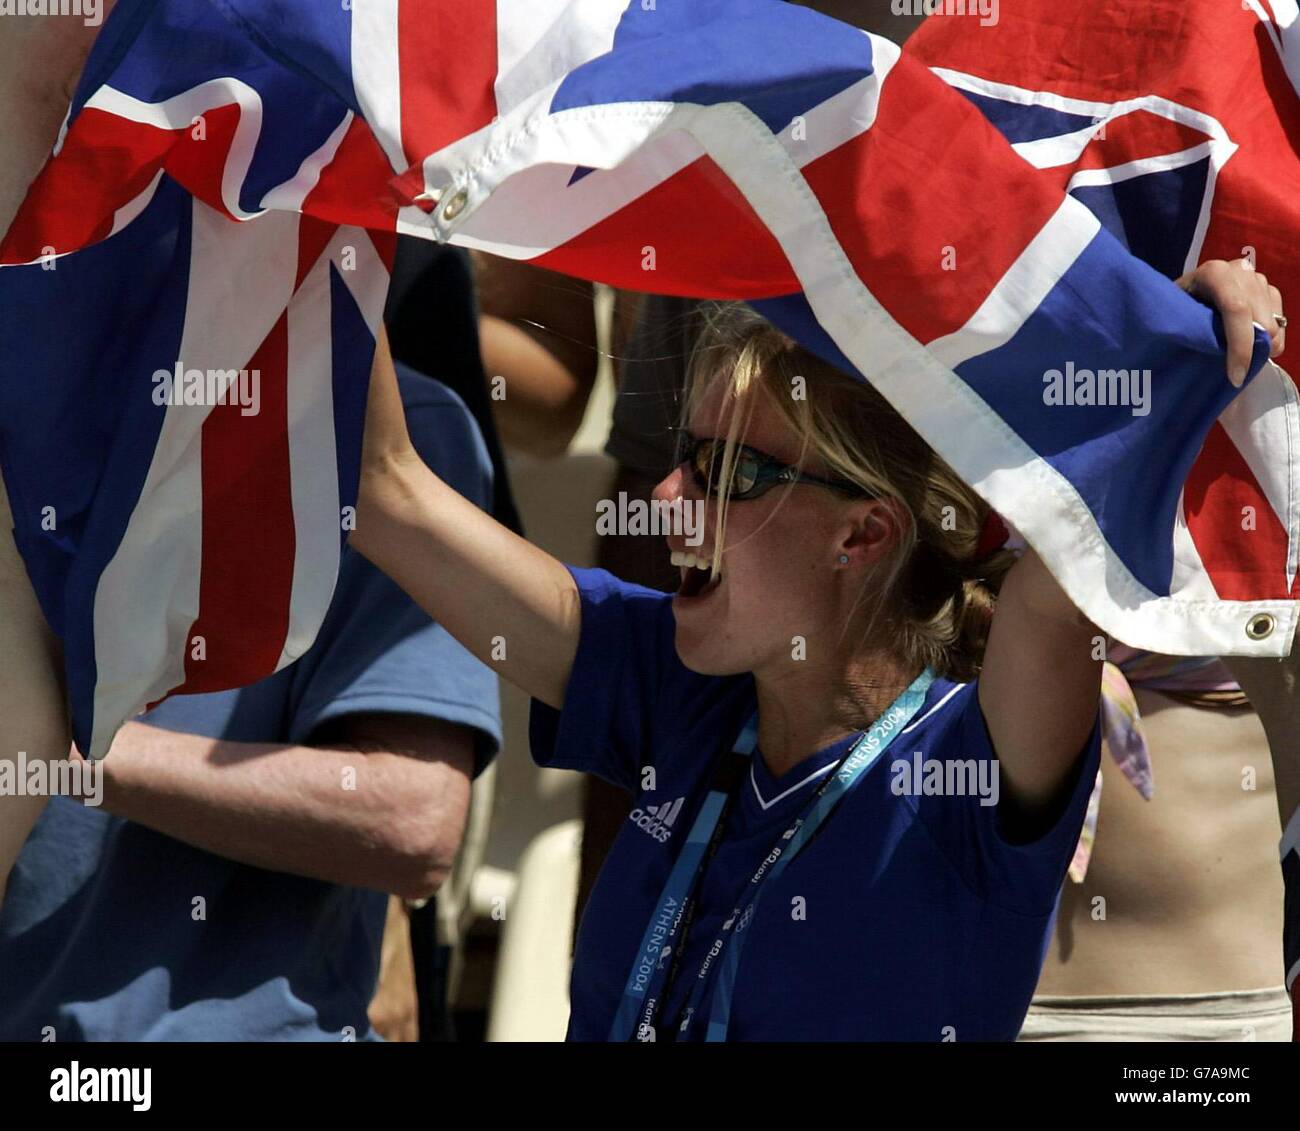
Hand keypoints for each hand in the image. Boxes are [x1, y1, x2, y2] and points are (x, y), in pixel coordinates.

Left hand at [1175, 258, 1284, 386]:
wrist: (1183, 295)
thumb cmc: (1171, 310)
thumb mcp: (1170, 318)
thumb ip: (1188, 330)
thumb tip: (1208, 357)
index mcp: (1213, 273)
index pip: (1236, 309)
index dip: (1239, 346)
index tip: (1235, 377)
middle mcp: (1240, 271)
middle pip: (1260, 320)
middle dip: (1251, 352)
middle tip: (1234, 373)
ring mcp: (1257, 279)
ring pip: (1272, 324)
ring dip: (1260, 347)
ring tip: (1238, 357)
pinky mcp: (1268, 290)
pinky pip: (1280, 322)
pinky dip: (1269, 341)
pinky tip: (1249, 345)